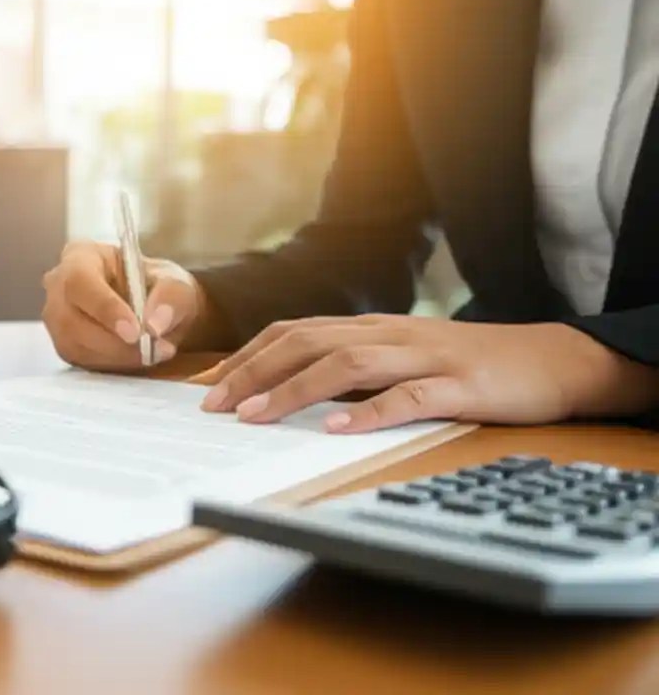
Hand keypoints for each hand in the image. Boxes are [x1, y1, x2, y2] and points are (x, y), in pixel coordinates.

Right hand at [41, 241, 208, 370]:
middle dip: (112, 341)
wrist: (155, 311)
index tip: (135, 331)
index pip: (80, 280)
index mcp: (80, 256)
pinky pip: (80, 362)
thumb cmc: (158, 287)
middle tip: (150, 350)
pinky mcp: (65, 346)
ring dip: (115, 357)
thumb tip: (154, 325)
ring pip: (73, 345)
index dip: (105, 308)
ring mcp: (57, 318)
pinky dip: (111, 366)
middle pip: (70, 318)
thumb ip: (170, 297)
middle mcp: (59, 286)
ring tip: (151, 354)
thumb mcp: (176, 283)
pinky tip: (136, 359)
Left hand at [194, 315, 658, 432]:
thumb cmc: (466, 367)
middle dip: (253, 372)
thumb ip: (351, 369)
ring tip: (255, 416)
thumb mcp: (400, 360)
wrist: (551, 360)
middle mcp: (389, 334)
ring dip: (294, 390)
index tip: (207, 385)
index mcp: (370, 328)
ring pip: (347, 364)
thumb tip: (286, 393)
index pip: (293, 331)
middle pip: (307, 341)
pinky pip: (408, 396)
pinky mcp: (459, 385)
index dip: (246, 356)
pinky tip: (336, 429)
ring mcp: (424, 357)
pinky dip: (368, 412)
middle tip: (213, 405)